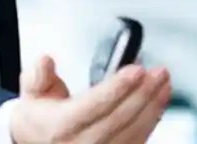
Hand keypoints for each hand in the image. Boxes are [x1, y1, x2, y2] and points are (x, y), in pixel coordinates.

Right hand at [10, 62, 171, 143]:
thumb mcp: (32, 91)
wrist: (37, 142)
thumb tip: (45, 61)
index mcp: (59, 127)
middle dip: (142, 93)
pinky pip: (136, 141)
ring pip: (132, 133)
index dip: (117, 87)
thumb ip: (39, 75)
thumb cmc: (40, 117)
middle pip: (118, 119)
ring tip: (164, 83)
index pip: (94, 106)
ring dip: (152, 106)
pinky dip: (151, 121)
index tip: (136, 70)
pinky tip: (159, 102)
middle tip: (158, 72)